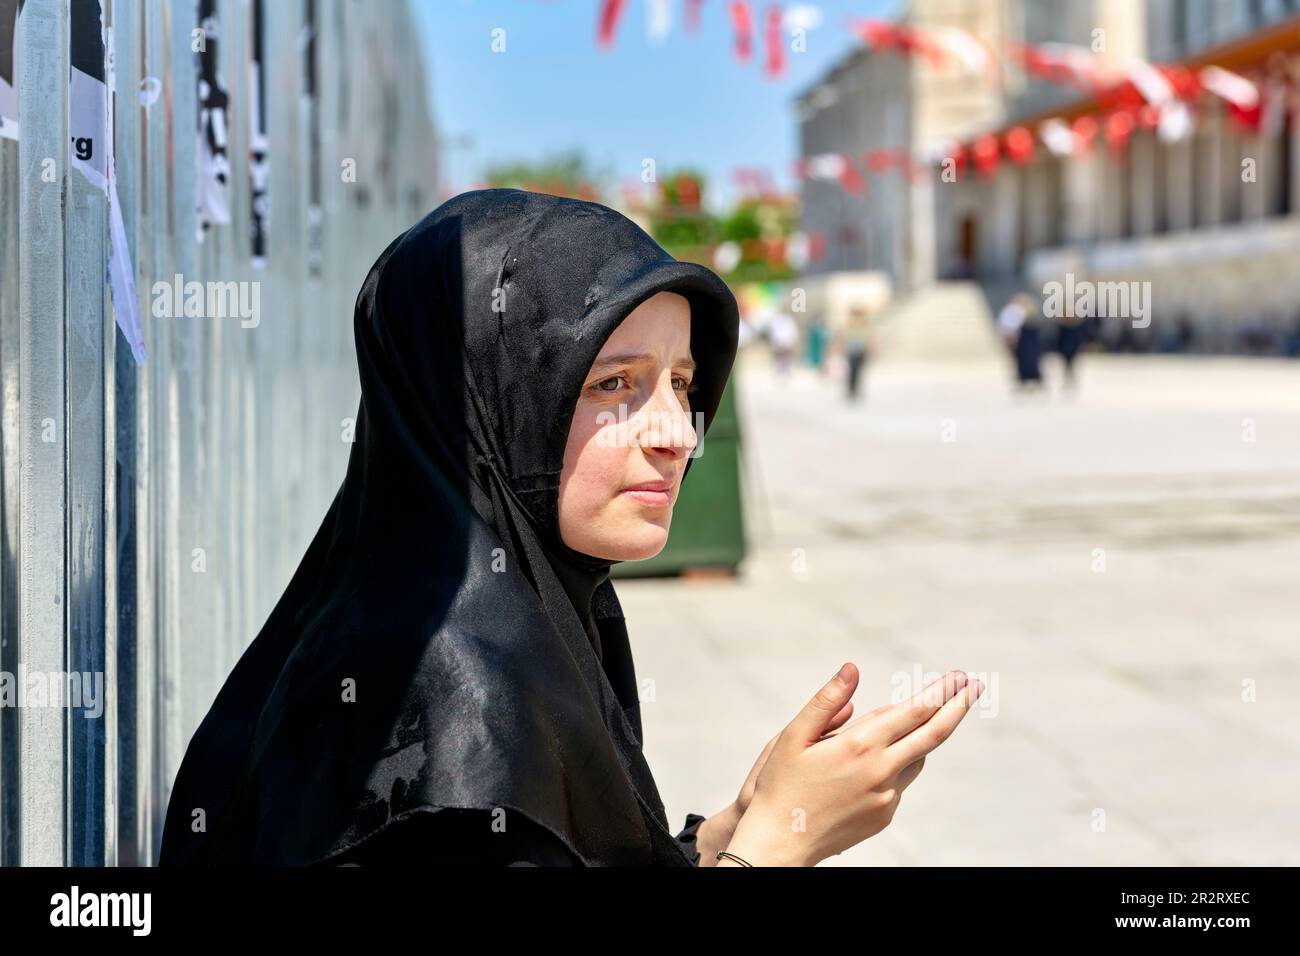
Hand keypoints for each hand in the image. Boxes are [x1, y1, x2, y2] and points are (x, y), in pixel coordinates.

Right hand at [719, 664, 982, 865]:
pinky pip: (899, 781)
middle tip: (975, 685)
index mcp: (860, 746)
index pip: (916, 711)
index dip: (942, 691)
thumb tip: (852, 669)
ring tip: (910, 717)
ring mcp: (887, 797)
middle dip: (958, 706)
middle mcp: (882, 772)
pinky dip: (895, 763)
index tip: (960, 676)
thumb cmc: (780, 784)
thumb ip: (827, 700)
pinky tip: (872, 761)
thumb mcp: (793, 736)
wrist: (780, 843)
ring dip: (921, 736)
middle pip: (934, 734)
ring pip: (917, 758)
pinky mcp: (884, 815)